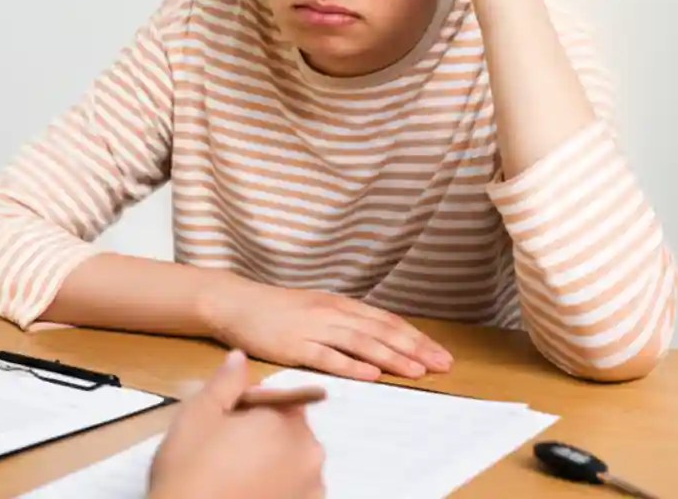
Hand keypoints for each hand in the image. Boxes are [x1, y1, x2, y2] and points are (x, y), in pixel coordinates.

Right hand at [149, 350, 324, 498]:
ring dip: (269, 463)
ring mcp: (310, 491)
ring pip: (291, 463)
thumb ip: (225, 383)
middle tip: (223, 448)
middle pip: (287, 432)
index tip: (223, 420)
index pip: (276, 400)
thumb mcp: (198, 415)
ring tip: (231, 475)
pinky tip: (245, 493)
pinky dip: (275, 489)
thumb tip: (239, 358)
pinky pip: (291, 491)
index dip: (247, 407)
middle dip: (261, 434)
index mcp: (287, 422)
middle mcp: (310, 455)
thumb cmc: (190, 471)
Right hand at [201, 275, 451, 380]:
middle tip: (443, 365)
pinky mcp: (294, 345)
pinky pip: (328, 356)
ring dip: (393, 357)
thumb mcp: (315, 309)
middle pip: (382, 331)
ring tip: (418, 371)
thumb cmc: (274, 309)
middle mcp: (332, 313)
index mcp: (340, 305)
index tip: (439, 353)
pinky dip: (352, 366)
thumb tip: (375, 341)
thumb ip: (343, 323)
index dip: (416, 337)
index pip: (387, 321)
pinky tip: (373, 375)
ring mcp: (313, 328)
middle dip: (415, 349)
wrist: (235, 302)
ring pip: (362, 343)